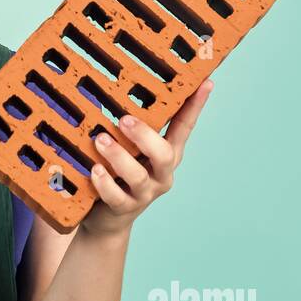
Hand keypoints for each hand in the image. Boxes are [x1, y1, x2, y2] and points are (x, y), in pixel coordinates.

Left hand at [80, 78, 214, 237]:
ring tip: (101, 140)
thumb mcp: (128, 147)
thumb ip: (129, 126)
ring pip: (138, 176)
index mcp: (167, 153)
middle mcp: (161, 173)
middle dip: (145, 136)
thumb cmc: (118, 172)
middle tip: (124, 120)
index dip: (195, 106)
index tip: (205, 82)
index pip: (185, 127)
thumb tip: (116, 86)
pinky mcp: (124, 208)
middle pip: (165, 154)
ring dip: (119, 156)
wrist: (106, 217)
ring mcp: (144, 193)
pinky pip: (116, 197)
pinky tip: (95, 170)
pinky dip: (105, 183)